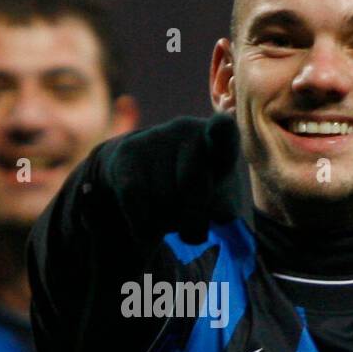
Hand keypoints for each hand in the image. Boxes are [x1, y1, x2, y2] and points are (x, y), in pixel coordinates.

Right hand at [96, 113, 239, 243]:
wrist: (146, 166)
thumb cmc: (195, 187)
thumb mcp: (218, 195)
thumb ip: (225, 207)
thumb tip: (222, 217)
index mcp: (221, 140)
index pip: (223, 130)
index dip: (222, 129)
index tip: (222, 125)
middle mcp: (187, 129)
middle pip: (192, 185)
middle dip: (193, 217)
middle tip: (192, 227)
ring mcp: (155, 138)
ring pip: (163, 199)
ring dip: (167, 221)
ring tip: (168, 210)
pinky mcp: (128, 154)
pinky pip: (136, 202)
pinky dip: (144, 225)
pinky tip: (147, 222)